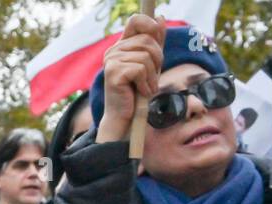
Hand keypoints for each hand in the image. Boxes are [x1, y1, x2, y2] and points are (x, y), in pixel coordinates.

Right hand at [96, 14, 164, 142]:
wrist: (124, 117)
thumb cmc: (137, 92)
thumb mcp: (151, 64)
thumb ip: (155, 42)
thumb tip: (160, 17)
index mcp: (121, 46)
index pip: (136, 20)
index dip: (150, 25)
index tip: (157, 39)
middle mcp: (113, 51)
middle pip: (147, 40)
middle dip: (157, 59)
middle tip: (153, 76)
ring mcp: (111, 61)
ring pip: (145, 56)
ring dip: (152, 75)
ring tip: (146, 87)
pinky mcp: (113, 73)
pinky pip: (140, 69)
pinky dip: (146, 83)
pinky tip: (141, 92)